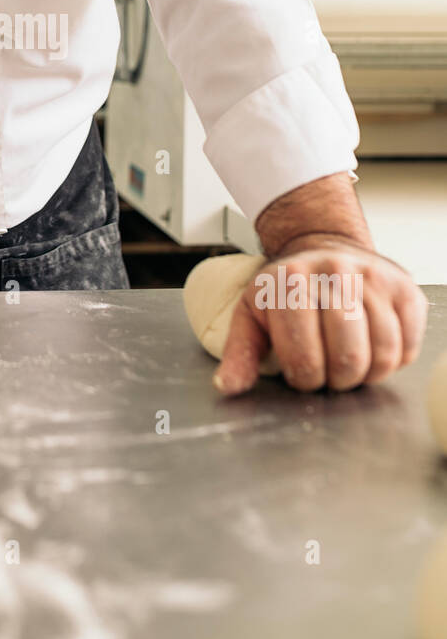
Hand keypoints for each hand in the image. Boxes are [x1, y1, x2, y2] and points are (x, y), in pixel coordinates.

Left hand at [214, 235, 427, 395]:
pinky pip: (410, 342)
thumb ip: (240, 353)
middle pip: (349, 358)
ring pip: (385, 352)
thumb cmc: (286, 292)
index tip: (301, 372)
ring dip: (368, 372)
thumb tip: (228, 387)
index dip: (305, 379)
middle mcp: (335, 271)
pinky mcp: (403, 285)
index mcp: (290, 281)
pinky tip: (374, 348)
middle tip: (329, 371)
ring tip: (350, 362)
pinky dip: (396, 359)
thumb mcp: (252, 316)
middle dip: (338, 380)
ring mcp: (373, 276)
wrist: (322, 251)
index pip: (306, 360)